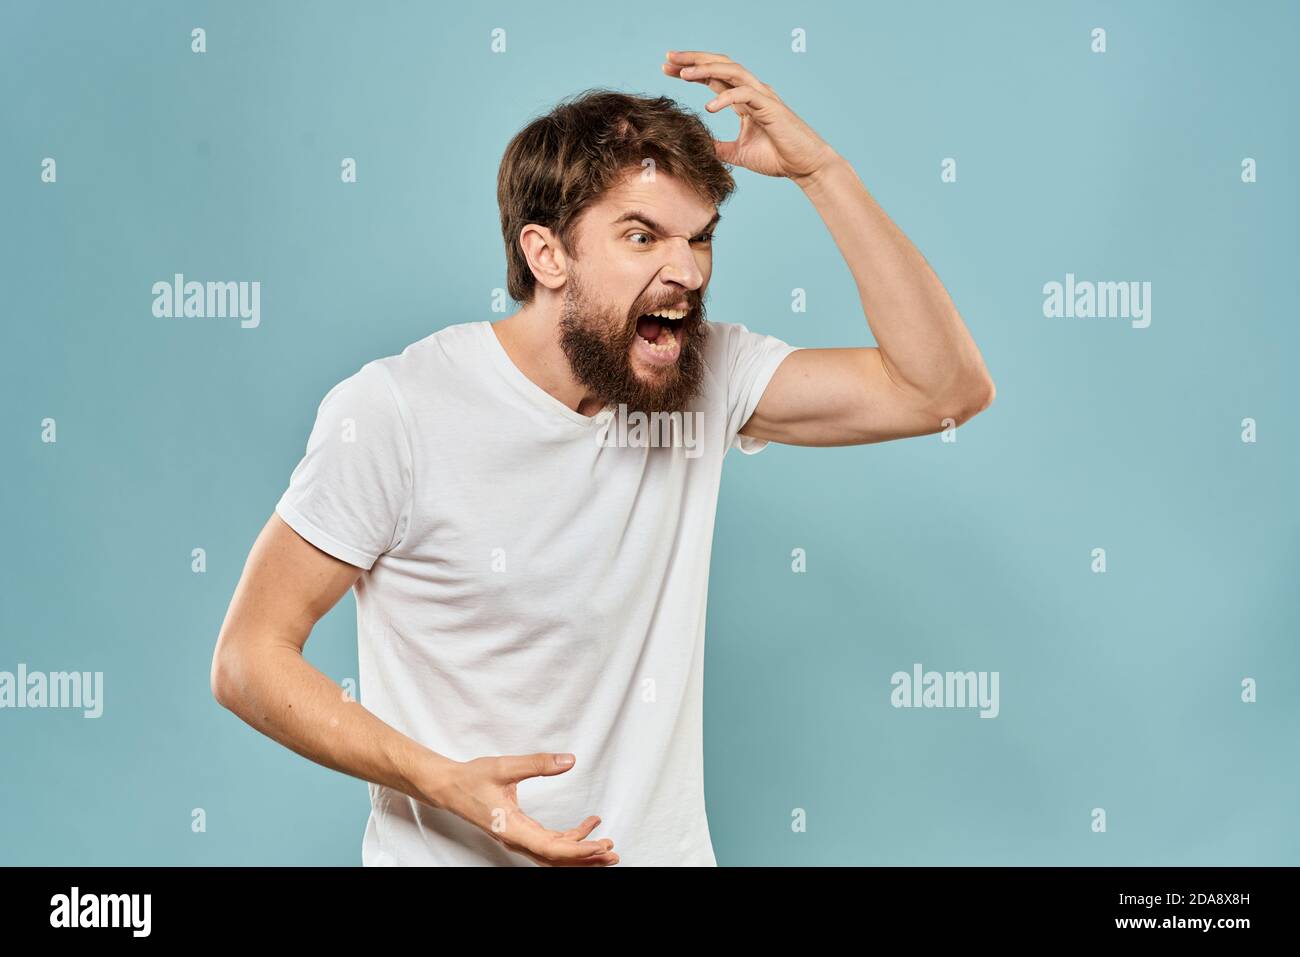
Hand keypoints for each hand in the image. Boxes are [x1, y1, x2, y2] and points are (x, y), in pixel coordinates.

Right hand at [435, 752, 618, 865]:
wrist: (448, 787)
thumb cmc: (471, 780)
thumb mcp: (504, 767)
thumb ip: (537, 764)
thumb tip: (568, 761)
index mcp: (513, 829)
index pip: (551, 849)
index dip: (578, 850)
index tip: (600, 847)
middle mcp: (517, 839)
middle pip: (557, 858)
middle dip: (586, 858)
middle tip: (612, 853)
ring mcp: (519, 838)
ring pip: (554, 854)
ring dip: (580, 851)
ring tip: (605, 844)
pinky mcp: (520, 832)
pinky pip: (549, 843)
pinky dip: (570, 839)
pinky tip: (586, 827)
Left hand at [663, 49, 839, 184]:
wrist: (804, 167)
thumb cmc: (777, 157)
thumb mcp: (738, 154)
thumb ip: (718, 147)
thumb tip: (698, 147)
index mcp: (744, 100)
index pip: (713, 77)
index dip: (690, 70)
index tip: (666, 69)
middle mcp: (752, 92)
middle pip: (719, 65)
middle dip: (693, 60)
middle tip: (668, 58)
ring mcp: (762, 96)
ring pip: (731, 72)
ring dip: (706, 70)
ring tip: (682, 74)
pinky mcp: (770, 107)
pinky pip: (745, 95)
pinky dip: (726, 98)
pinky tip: (709, 106)